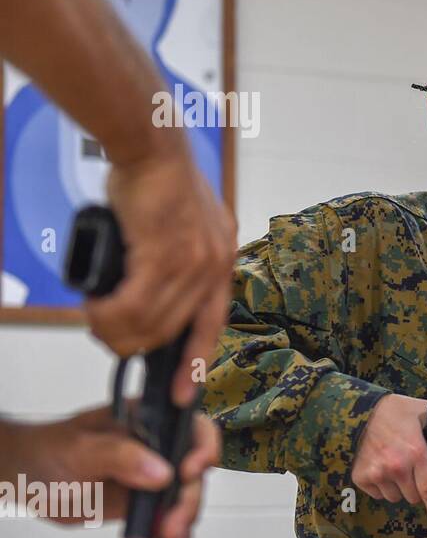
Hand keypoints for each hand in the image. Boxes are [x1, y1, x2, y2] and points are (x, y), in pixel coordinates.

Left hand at [2, 404, 219, 537]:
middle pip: (194, 475)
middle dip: (187, 504)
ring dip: (182, 529)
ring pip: (185, 503)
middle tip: (170, 529)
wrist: (27, 477)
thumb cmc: (48, 452)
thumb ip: (119, 456)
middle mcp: (160, 448)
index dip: (203, 447)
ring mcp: (155, 478)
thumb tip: (163, 473)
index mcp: (149, 422)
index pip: (194, 427)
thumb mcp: (80, 450)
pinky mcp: (146, 505)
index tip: (190, 472)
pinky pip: (167, 523)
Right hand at [88, 149, 235, 406]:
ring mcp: (195, 263)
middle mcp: (215, 266)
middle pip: (175, 331)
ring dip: (116, 330)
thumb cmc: (155, 178)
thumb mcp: (179, 223)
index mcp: (221, 259)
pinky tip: (95, 309)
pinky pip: (134, 306)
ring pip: (151, 323)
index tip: (181, 392)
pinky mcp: (166, 257)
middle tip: (108, 337)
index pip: (212, 324)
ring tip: (96, 321)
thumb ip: (172, 257)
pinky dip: (109, 315)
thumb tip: (145, 286)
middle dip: (136, 343)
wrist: (151, 145)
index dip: (195, 361)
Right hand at [352, 394, 426, 524]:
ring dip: (399, 488)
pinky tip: (381, 467)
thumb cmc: (399, 411)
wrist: (363, 408)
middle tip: (414, 472)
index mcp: (417, 454)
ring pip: (395, 498)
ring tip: (396, 466)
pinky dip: (381, 486)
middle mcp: (397, 468)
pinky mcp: (361, 477)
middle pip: (413, 498)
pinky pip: (377, 494)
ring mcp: (377, 474)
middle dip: (417, 489)